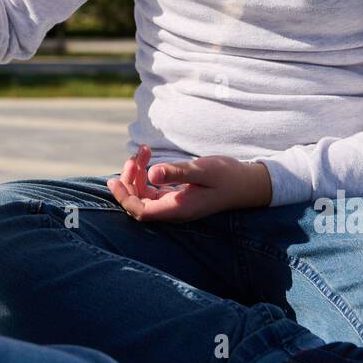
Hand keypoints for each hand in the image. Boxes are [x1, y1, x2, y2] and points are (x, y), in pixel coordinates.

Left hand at [106, 146, 272, 221]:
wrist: (247, 183)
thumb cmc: (227, 175)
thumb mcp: (202, 170)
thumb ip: (177, 172)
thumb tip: (151, 174)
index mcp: (178, 209)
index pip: (140, 212)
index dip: (124, 198)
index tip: (114, 180)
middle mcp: (174, 211)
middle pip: (138, 203)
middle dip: (130, 179)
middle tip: (138, 154)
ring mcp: (175, 205)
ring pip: (144, 195)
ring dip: (137, 175)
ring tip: (144, 151)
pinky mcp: (177, 197)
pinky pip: (152, 190)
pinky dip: (146, 175)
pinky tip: (149, 158)